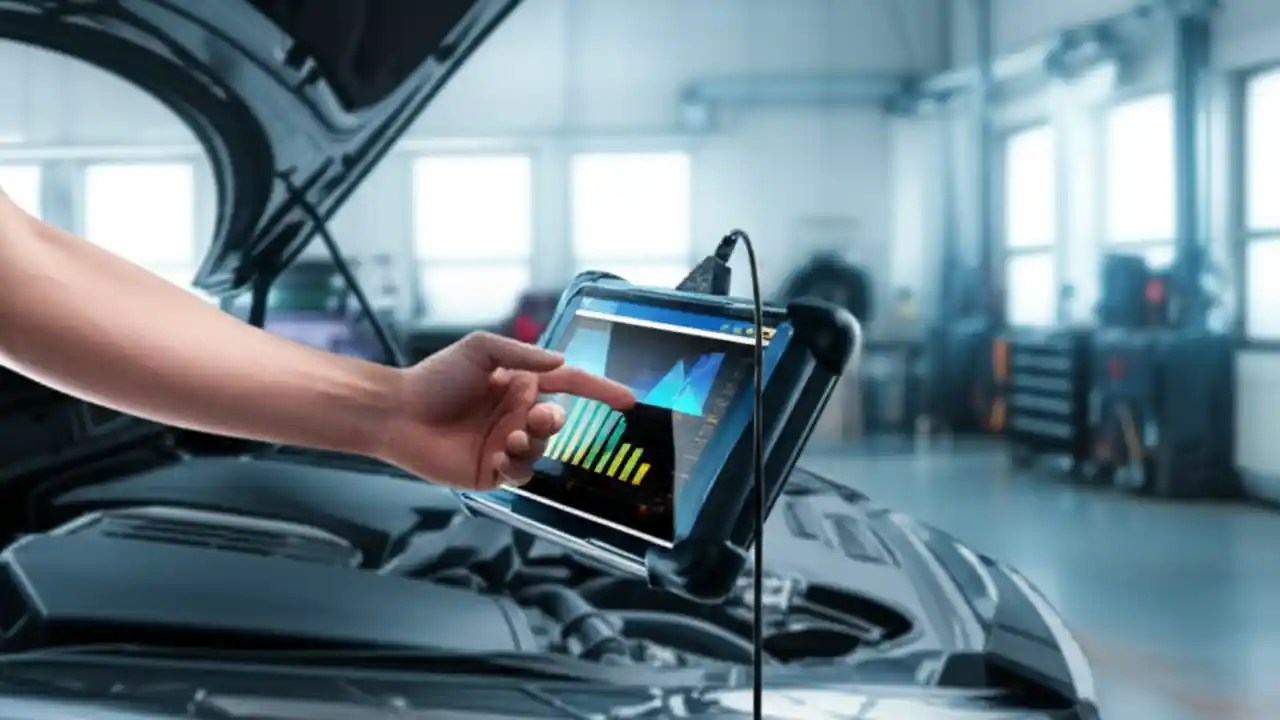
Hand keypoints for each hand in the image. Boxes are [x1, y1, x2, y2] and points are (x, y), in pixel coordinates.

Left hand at [378, 331, 634, 489]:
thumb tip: (561, 362)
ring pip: (542, 450)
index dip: (600, 390)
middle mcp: (517, 415)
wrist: (398, 413)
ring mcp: (507, 444)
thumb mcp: (481, 349)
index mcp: (520, 384)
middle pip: (558, 421)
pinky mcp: (492, 471)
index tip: (628, 399)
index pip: (570, 384)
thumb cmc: (435, 378)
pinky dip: (516, 465)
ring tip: (509, 439)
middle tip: (539, 419)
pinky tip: (497, 456)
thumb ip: (523, 355)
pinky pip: (520, 473)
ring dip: (532, 444)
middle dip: (555, 422)